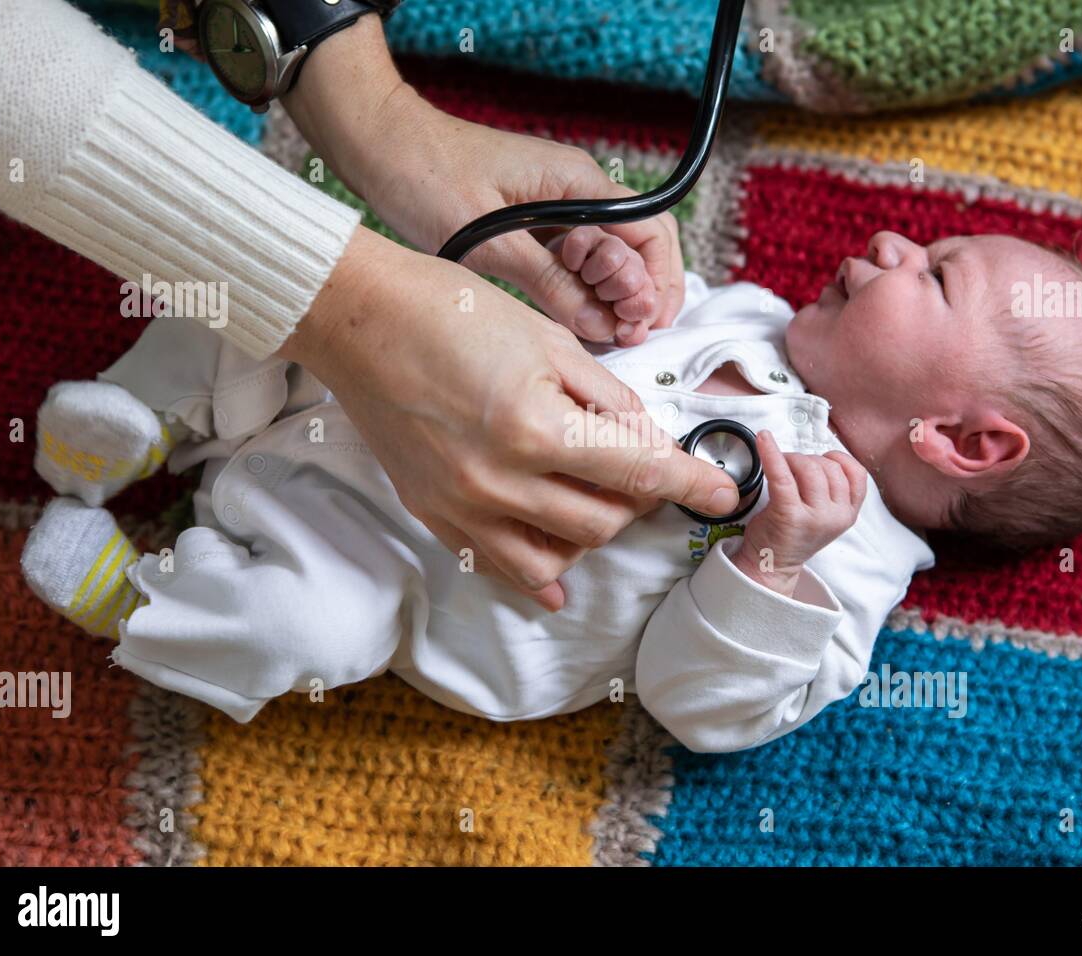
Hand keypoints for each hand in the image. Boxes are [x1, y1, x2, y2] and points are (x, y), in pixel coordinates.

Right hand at [279, 228, 739, 610]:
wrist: (357, 320)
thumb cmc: (449, 311)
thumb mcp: (547, 338)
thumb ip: (606, 398)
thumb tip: (645, 439)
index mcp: (535, 428)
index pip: (637, 472)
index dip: (692, 484)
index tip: (723, 494)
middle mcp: (498, 481)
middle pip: (604, 523)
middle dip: (639, 499)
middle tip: (642, 467)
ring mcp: (462, 507)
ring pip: (559, 557)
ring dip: (593, 531)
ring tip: (594, 494)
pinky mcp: (435, 516)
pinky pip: (500, 567)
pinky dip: (539, 571)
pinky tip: (558, 573)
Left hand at [280, 17, 684, 345]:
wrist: (378, 142)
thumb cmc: (423, 175)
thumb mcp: (487, 241)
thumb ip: (548, 282)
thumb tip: (598, 322)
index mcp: (575, 182)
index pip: (648, 231)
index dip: (656, 282)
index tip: (642, 322)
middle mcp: (575, 189)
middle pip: (640, 243)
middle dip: (644, 291)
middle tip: (630, 334)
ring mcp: (557, 203)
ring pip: (610, 252)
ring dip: (615, 293)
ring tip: (607, 332)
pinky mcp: (535, 219)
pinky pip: (577, 255)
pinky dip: (585, 286)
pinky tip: (578, 315)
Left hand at [732, 430, 866, 594]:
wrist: (770, 565)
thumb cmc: (793, 533)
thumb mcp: (825, 514)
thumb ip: (832, 489)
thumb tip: (820, 454)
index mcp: (848, 514)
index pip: (857, 473)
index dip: (837, 459)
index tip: (819, 460)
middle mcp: (836, 517)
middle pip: (829, 467)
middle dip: (806, 459)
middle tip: (789, 467)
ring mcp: (815, 518)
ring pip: (810, 468)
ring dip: (792, 459)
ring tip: (779, 467)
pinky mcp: (789, 516)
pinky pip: (782, 476)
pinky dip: (771, 454)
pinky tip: (763, 441)